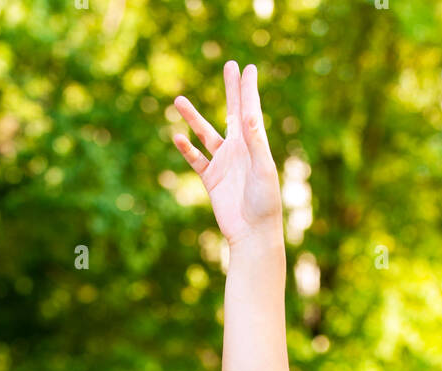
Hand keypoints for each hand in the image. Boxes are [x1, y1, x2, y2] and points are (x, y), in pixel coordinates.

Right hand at [172, 60, 283, 246]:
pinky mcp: (211, 179)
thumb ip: (256, 142)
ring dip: (193, 117)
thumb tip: (249, 114)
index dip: (248, 89)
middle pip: (232, 112)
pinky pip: (196, 160)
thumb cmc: (265, 203)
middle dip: (231, 90)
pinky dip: (186, 149)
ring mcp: (224, 163)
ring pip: (205, 133)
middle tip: (229, 65)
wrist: (252, 233)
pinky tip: (177, 137)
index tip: (248, 68)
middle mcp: (239, 150)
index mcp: (254, 145)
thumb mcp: (264, 169)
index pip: (250, 110)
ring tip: (178, 99)